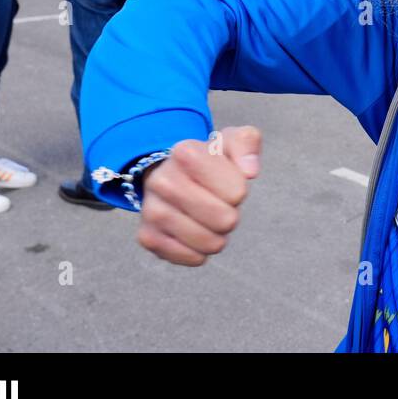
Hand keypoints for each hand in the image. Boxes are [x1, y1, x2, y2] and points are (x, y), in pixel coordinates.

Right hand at [137, 125, 261, 266]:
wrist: (171, 173)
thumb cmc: (209, 160)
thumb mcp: (232, 141)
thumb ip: (248, 144)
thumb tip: (250, 171)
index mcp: (185, 153)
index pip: (237, 192)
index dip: (238, 190)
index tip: (226, 180)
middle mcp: (162, 181)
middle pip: (225, 220)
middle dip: (230, 215)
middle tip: (218, 203)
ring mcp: (151, 211)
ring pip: (209, 243)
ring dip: (217, 236)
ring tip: (207, 218)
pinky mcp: (148, 237)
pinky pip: (192, 258)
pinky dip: (201, 251)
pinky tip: (195, 234)